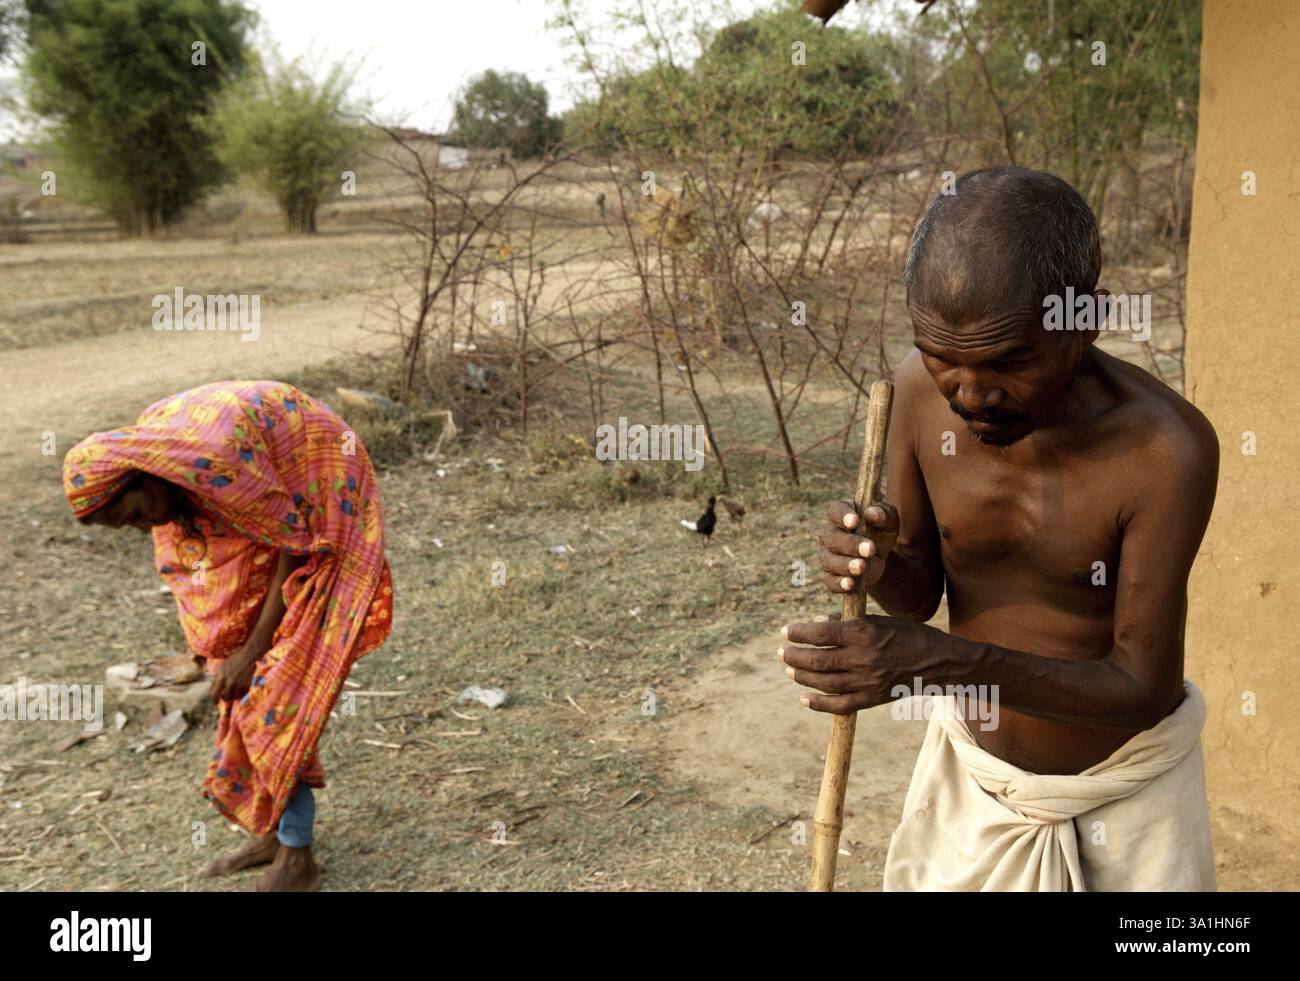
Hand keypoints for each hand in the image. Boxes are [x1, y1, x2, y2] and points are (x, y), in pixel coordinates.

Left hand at [211, 648, 259, 701]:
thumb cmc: (235, 659)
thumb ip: (217, 679)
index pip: (214, 693)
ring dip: (233, 696)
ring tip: (234, 691)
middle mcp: (229, 681)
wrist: (250, 655)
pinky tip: (241, 689)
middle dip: (224, 698)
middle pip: (225, 697)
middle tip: (226, 696)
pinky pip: (242, 695)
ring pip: (234, 698)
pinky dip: (241, 694)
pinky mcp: (247, 685)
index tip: (216, 703)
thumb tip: (213, 691)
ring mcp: (239, 684)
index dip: (214, 700)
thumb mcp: (222, 667)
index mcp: (221, 676)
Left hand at [779, 614, 948, 713]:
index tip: (786, 631)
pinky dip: (819, 704)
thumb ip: (848, 623)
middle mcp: (863, 659)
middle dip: (794, 656)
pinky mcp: (872, 699)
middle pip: (818, 660)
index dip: (799, 633)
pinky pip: (840, 705)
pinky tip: (804, 698)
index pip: (821, 633)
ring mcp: (867, 682)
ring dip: (802, 676)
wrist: (939, 663)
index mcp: (865, 633)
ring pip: (824, 683)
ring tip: (790, 669)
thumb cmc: (908, 634)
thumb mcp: (879, 620)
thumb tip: (817, 624)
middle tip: (782, 652)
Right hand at [819, 500, 899, 594]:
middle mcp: (830, 534)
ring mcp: (828, 556)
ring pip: (829, 561)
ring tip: (862, 567)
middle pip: (831, 538)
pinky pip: (830, 581)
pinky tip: (850, 584)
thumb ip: (884, 513)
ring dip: (845, 565)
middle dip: (850, 544)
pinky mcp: (832, 576)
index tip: (856, 521)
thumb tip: (872, 514)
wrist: (879, 555)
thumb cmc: (880, 530)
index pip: (835, 510)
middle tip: (871, 549)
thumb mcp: (889, 521)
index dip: (843, 515)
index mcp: (841, 515)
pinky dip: (839, 584)